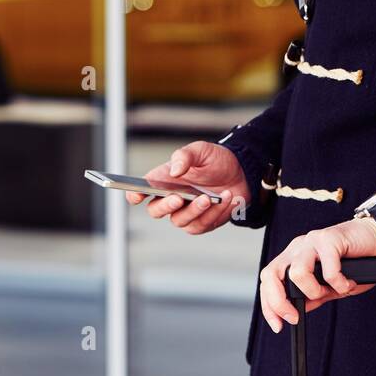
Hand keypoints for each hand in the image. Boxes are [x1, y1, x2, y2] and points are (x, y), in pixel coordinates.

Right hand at [124, 140, 251, 234]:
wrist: (241, 173)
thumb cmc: (215, 160)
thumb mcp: (201, 150)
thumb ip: (185, 156)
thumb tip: (174, 171)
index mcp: (164, 179)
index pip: (142, 189)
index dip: (134, 194)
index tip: (136, 195)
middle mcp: (171, 197)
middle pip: (155, 210)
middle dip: (165, 206)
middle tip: (178, 198)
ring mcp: (185, 212)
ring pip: (179, 220)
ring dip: (195, 210)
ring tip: (211, 198)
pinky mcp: (201, 222)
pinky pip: (201, 224)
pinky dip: (214, 213)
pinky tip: (226, 198)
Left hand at [259, 217, 375, 333]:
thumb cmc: (356, 259)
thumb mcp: (330, 285)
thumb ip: (312, 295)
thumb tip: (296, 310)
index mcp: (294, 257)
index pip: (269, 280)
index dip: (269, 305)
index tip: (277, 325)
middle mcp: (298, 248)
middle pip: (271, 274)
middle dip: (279, 301)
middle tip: (295, 315)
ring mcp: (312, 241)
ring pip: (297, 273)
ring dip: (315, 291)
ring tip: (333, 290)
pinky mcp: (329, 238)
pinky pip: (328, 270)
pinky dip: (339, 283)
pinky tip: (348, 282)